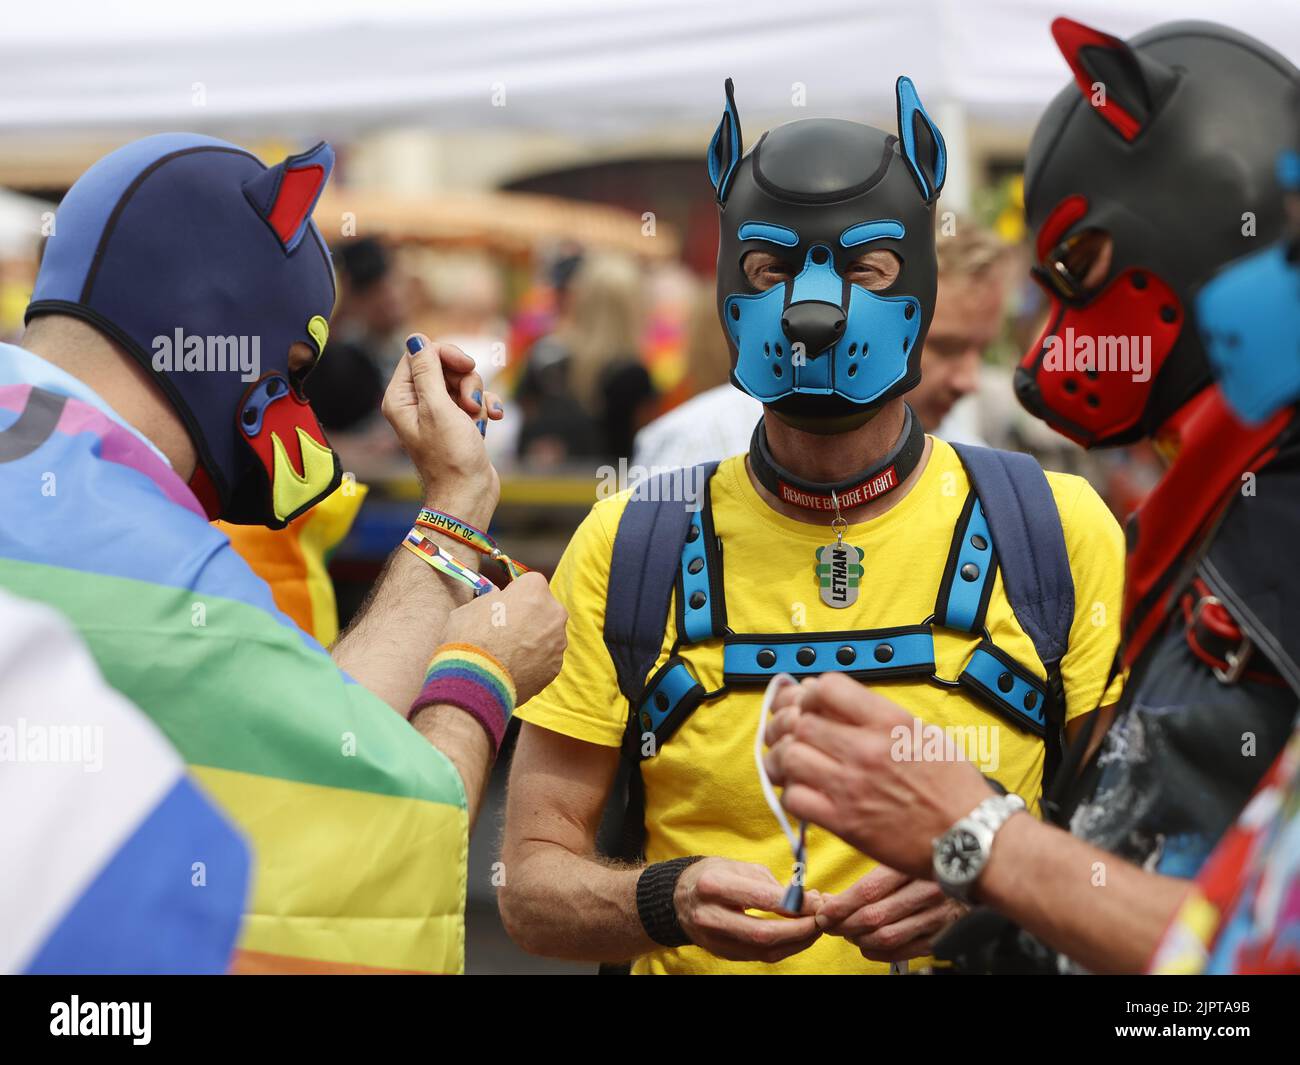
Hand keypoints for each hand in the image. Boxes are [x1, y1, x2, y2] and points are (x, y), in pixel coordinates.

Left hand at [381, 334, 503, 525]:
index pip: (419, 355)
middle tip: (470, 402)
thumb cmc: (450, 457)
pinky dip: (486, 406)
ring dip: (477, 395)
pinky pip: (474, 400)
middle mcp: (416, 404)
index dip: (445, 355)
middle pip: (443, 366)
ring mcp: (439, 414)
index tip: (466, 366)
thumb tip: (416, 339)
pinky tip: (495, 418)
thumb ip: (427, 371)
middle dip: (465, 379)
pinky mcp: (458, 423)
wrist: (468, 495)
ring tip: (478, 417)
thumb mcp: (438, 408)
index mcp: (401, 398)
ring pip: (463, 382)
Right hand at [441, 572, 567, 704]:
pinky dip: (534, 663)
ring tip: (508, 655)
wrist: (476, 680)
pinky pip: (546, 659)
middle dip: (529, 617)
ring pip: (547, 635)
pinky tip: (514, 669)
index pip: (530, 584)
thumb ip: (493, 600)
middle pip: (544, 609)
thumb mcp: (473, 606)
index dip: (516, 595)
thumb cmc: (469, 638)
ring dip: (533, 641)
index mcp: (534, 589)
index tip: (504, 607)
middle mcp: (554, 612)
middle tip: (507, 632)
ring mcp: (557, 642)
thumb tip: (497, 601)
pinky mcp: (555, 667)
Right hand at [672, 857, 821, 962]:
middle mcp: (710, 916)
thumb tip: (807, 898)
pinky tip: (798, 936)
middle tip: (821, 920)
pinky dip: (785, 947)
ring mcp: (714, 940)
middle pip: (763, 933)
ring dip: (797, 942)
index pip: (762, 898)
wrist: (678, 899)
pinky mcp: (722, 954)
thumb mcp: (737, 866)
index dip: (795, 903)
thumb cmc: (713, 876)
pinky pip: (760, 956)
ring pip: (765, 950)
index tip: (818, 901)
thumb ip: (770, 882)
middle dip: (800, 929)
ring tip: (815, 928)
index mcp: (713, 885)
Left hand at [762, 673, 991, 877]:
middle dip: (784, 723)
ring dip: (779, 758)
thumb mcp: (923, 732)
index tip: (807, 703)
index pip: (826, 687)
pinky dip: (790, 794)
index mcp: (888, 721)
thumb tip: (835, 702)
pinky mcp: (845, 822)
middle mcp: (866, 749)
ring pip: (788, 758)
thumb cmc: (953, 786)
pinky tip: (801, 793)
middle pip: (799, 721)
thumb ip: (878, 716)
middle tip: (785, 732)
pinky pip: (795, 799)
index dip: (808, 693)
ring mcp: (852, 786)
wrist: (971, 837)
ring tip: (785, 763)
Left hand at [815, 865, 966, 962]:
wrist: (979, 866)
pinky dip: (879, 952)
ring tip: (846, 932)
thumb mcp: (901, 850)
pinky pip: (905, 951)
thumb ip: (871, 868)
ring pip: (887, 936)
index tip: (824, 910)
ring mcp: (938, 915)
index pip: (868, 891)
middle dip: (844, 924)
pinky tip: (866, 945)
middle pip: (874, 916)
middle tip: (829, 924)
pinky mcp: (944, 934)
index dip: (840, 905)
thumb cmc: (932, 855)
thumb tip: (834, 892)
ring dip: (859, 938)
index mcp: (913, 864)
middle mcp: (929, 890)